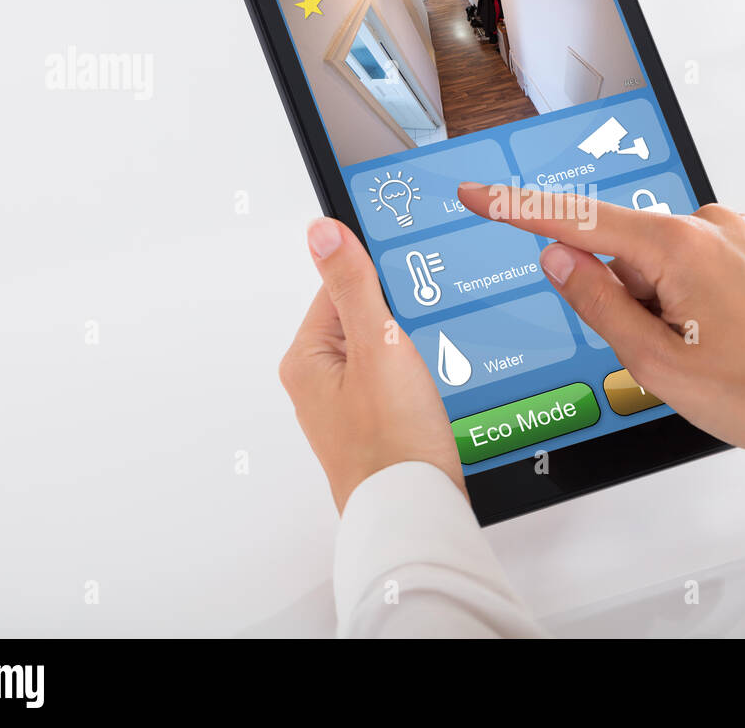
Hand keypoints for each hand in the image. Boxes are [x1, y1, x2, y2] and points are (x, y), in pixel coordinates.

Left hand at [279, 217, 463, 511]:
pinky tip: (438, 388)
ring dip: (416, 349)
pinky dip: (421, 379)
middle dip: (404, 318)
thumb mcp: (377, 346)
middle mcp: (319, 384)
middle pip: (366, 318)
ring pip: (387, 351)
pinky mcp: (377, 427)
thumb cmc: (392, 442)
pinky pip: (399, 383)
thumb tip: (323, 231)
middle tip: (428, 330)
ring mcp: (348, 408)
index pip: (340, 287)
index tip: (415, 280)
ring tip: (433, 366)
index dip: (384, 280)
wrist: (416, 512)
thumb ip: (353, 284)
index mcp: (306, 358)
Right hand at [458, 184, 744, 453]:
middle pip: (627, 253)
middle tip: (671, 355)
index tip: (477, 193)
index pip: (577, 221)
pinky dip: (698, 298)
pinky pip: (704, 264)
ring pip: (666, 264)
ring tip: (712, 353)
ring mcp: (742, 233)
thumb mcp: (657, 364)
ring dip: (666, 304)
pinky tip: (728, 337)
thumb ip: (596, 303)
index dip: (518, 210)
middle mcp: (712, 224)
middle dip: (627, 300)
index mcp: (679, 247)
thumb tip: (557, 257)